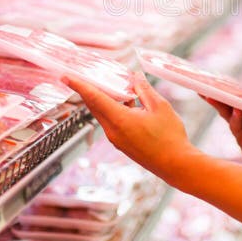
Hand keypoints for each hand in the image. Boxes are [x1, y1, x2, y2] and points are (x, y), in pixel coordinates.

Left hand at [64, 73, 199, 182]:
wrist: (175, 165)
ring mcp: (116, 139)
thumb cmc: (169, 137)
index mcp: (120, 120)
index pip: (94, 98)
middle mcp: (113, 131)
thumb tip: (136, 78)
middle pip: (95, 106)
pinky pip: (112, 122)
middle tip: (88, 75)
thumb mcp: (160, 106)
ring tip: (115, 85)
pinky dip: (114, 109)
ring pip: (104, 114)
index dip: (80, 85)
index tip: (66, 76)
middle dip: (90, 90)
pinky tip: (128, 102)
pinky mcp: (122, 144)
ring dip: (105, 99)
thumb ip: (145, 90)